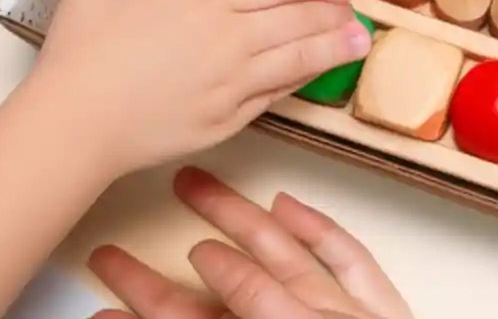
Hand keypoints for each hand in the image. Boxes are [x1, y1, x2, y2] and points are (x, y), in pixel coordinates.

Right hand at [28, 0, 369, 177]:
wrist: (72, 125)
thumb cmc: (80, 55)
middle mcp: (229, 39)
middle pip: (298, 19)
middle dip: (332, 11)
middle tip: (354, 7)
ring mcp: (233, 82)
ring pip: (298, 59)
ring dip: (333, 48)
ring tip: (360, 42)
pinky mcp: (228, 120)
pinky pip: (275, 96)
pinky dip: (300, 83)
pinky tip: (314, 76)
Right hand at [87, 167, 412, 318]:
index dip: (148, 309)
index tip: (108, 300)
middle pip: (226, 284)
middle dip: (162, 273)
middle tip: (117, 253)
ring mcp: (349, 315)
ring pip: (284, 251)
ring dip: (236, 217)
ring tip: (198, 191)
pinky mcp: (389, 311)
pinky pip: (350, 258)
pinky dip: (317, 227)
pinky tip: (287, 204)